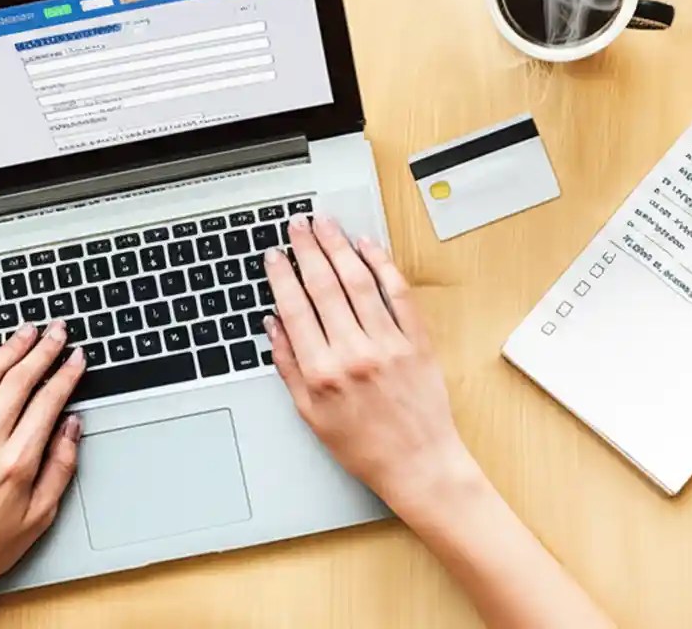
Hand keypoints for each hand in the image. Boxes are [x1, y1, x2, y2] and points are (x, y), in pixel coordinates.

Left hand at [0, 320, 84, 628]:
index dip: (66, 374)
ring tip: (23, 333)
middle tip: (55, 331)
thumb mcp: (38, 517)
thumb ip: (60, 467)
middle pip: (17, 380)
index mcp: (16, 463)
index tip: (76, 357)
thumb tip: (72, 428)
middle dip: (41, 350)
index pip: (47, 402)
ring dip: (7, 350)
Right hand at [265, 217, 613, 627]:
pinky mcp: (417, 343)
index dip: (281, 276)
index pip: (295, 309)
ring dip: (339, 247)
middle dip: (307, 250)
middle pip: (324, 287)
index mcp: (321, 372)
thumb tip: (274, 327)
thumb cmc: (364, 446)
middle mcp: (353, 353)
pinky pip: (399, 295)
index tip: (274, 256)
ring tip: (326, 225)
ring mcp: (388, 345)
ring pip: (358, 282)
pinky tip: (368, 248)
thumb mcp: (311, 415)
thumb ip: (289, 368)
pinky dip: (382, 267)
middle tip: (297, 226)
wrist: (418, 465)